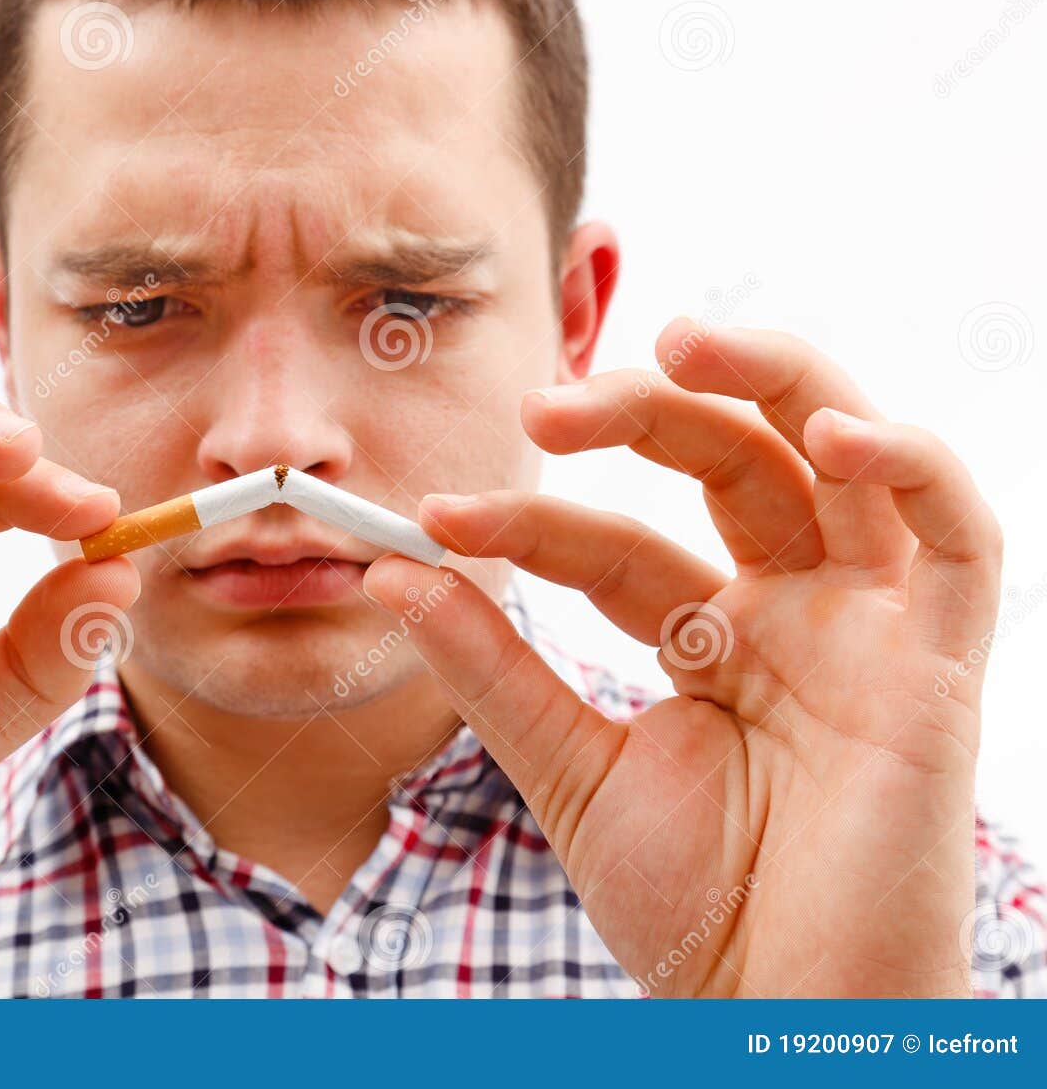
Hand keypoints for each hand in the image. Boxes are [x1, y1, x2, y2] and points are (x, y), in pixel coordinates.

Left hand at [366, 321, 1000, 996]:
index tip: (432, 517)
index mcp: (711, 634)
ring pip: (845, 456)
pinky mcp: (939, 663)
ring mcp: (868, 627)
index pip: (613, 542)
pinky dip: (911, 466)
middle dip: (643, 413)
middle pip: (732, 460)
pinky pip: (957, 536)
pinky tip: (836, 432)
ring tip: (682, 341)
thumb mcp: (571, 770)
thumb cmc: (693, 904)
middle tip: (544, 406)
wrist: (774, 1012)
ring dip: (774, 379)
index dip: (529, 520)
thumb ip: (495, 668)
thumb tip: (395, 570)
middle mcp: (792, 612)